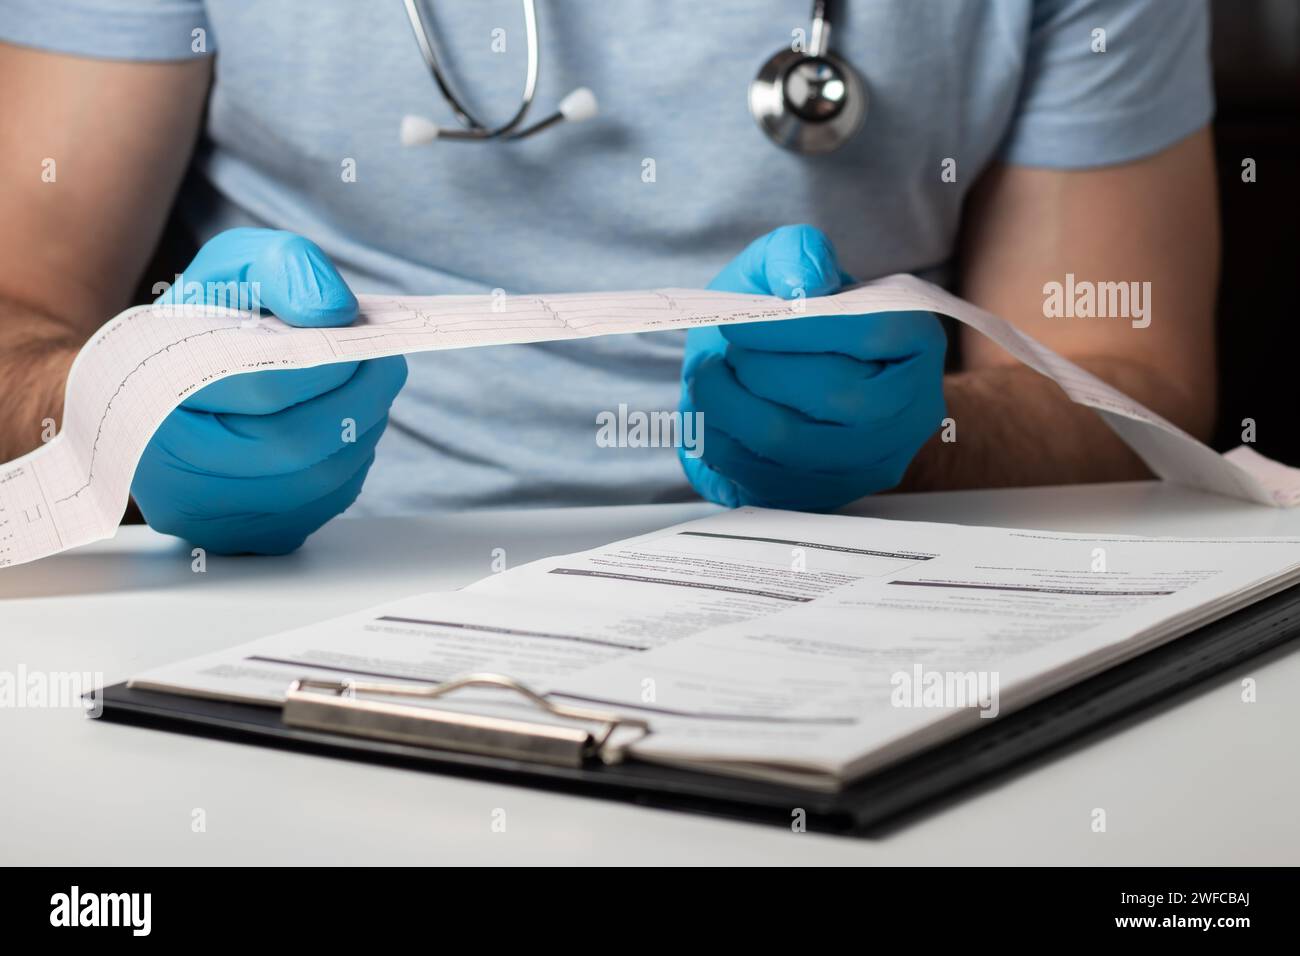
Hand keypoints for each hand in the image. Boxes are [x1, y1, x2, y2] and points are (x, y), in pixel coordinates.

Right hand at [131, 228, 406, 553]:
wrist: (163, 389)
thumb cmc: (199, 328)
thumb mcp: (233, 268)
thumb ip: (282, 268)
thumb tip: (334, 312)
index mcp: (148, 401)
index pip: (258, 389)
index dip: (326, 363)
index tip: (359, 338)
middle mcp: (169, 476)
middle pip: (293, 445)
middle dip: (357, 397)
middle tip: (383, 361)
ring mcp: (211, 518)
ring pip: (317, 482)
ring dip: (361, 429)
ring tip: (367, 387)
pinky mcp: (251, 537)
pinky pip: (324, 504)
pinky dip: (351, 461)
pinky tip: (342, 426)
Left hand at [680, 224, 945, 509]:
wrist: (792, 382)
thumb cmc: (792, 322)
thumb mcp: (790, 266)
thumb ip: (795, 253)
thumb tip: (803, 282)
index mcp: (915, 340)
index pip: (869, 333)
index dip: (795, 328)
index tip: (739, 323)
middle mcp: (910, 408)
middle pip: (833, 394)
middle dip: (758, 368)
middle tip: (728, 351)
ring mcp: (873, 462)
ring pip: (790, 442)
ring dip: (727, 405)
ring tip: (709, 377)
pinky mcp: (828, 498)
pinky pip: (764, 479)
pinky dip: (721, 444)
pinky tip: (715, 416)